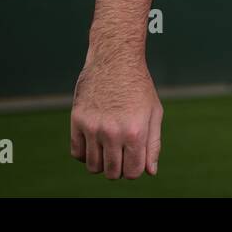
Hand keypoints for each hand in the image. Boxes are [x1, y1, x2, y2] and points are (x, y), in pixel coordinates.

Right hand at [70, 53, 163, 179]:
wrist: (115, 59)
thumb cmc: (139, 85)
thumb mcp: (154, 112)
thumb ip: (153, 143)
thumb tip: (150, 171)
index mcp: (135, 131)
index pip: (132, 172)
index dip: (134, 171)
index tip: (133, 161)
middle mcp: (112, 132)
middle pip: (111, 173)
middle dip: (118, 169)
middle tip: (121, 155)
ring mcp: (92, 127)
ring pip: (92, 166)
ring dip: (101, 163)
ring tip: (108, 149)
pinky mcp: (77, 120)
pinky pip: (76, 153)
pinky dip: (85, 154)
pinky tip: (94, 143)